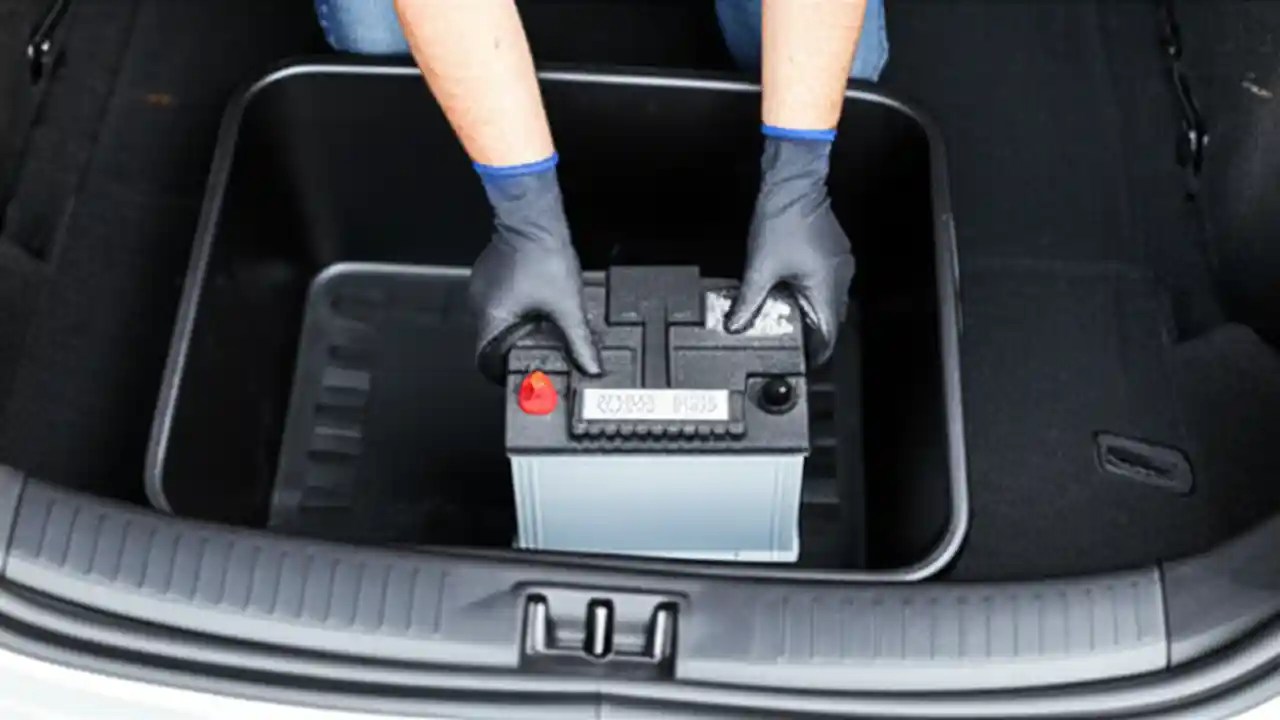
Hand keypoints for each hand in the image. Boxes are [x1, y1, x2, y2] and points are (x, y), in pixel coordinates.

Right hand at [468, 169, 601, 382]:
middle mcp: (479, 304)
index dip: (503, 370)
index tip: (520, 371)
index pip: (486, 359)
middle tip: (540, 346)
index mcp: (492, 317)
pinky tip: (533, 300)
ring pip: (497, 319)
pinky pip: (498, 299)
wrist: (534, 217)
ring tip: (540, 322)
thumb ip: (578, 340)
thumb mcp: (568, 305)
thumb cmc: (544, 256)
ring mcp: (481, 287)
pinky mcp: (487, 273)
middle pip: (494, 339)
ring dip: (516, 325)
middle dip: (517, 345)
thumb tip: (590, 365)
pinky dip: (514, 306)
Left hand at [726, 137, 854, 365]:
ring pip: (828, 300)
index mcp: (826, 287)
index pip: (828, 335)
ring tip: (787, 317)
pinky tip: (792, 290)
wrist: (793, 182)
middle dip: (810, 333)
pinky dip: (812, 292)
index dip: (816, 352)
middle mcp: (840, 278)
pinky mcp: (835, 252)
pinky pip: (827, 282)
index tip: (803, 362)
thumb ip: (748, 301)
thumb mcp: (759, 267)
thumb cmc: (781, 219)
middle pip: (829, 319)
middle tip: (788, 341)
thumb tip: (735, 324)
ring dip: (811, 311)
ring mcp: (840, 264)